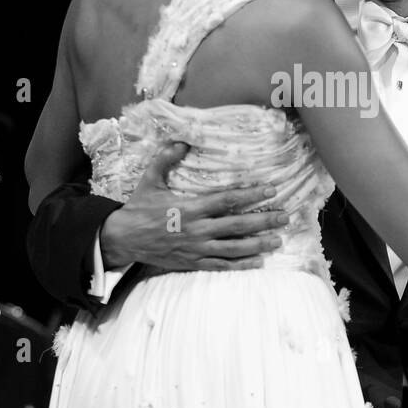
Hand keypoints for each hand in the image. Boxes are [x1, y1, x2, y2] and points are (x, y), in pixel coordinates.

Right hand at [99, 142, 288, 270]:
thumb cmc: (138, 208)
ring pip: (234, 248)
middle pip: (238, 226)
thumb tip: (182, 141)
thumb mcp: (150, 180)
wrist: (123, 239)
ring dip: (258, 244)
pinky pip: (221, 265)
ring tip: (277, 240)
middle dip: (264, 221)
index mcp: (190, 208)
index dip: (251, 195)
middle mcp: (198, 229)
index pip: (227, 200)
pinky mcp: (193, 263)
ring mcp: (197, 248)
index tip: (270, 190)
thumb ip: (165, 159)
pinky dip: (241, 265)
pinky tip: (258, 262)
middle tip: (284, 216)